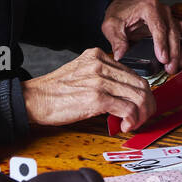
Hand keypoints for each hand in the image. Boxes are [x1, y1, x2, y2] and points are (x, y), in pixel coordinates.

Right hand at [22, 47, 155, 129]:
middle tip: (143, 116)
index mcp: (98, 56)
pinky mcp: (97, 98)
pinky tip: (125, 125)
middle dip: (147, 103)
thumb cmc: (55, 91)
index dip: (141, 91)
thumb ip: (103, 77)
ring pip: (138, 96)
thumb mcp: (82, 73)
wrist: (34, 99)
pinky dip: (132, 119)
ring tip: (134, 123)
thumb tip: (123, 95)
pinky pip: (127, 108)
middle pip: (140, 83)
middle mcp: (101, 64)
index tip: (140, 104)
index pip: (133, 73)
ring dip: (141, 114)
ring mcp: (100, 80)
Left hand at [101, 0, 181, 74]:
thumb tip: (121, 56)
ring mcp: (171, 17)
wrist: (123, 9)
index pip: (159, 27)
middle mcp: (163, 11)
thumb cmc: (118, 15)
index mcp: (148, 7)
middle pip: (174, 32)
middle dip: (174, 53)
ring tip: (179, 65)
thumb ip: (117, 41)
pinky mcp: (175, 24)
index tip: (163, 59)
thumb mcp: (111, 26)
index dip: (162, 44)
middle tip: (169, 69)